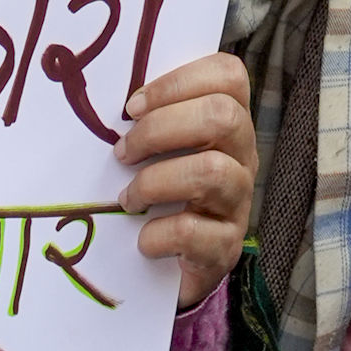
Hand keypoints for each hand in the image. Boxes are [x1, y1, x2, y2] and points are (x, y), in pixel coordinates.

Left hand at [121, 52, 256, 308]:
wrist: (171, 275)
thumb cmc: (160, 203)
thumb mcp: (159, 157)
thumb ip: (149, 125)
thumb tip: (107, 107)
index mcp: (229, 124)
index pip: (228, 76)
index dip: (179, 81)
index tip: (133, 106)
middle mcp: (243, 157)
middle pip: (222, 116)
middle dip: (161, 129)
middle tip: (122, 153)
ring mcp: (238, 202)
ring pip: (211, 171)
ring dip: (155, 181)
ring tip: (128, 198)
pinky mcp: (224, 247)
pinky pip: (192, 231)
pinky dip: (156, 234)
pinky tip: (142, 240)